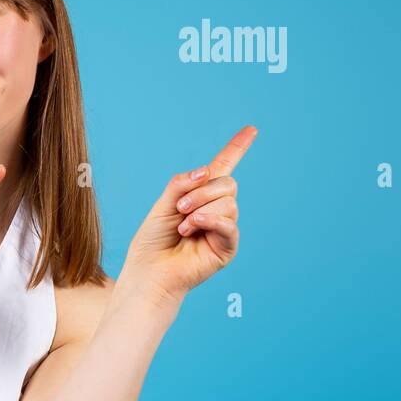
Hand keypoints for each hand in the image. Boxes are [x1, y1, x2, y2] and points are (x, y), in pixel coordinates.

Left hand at [120, 126, 257, 308]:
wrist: (149, 270)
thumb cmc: (153, 240)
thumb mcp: (163, 203)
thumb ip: (182, 183)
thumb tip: (206, 170)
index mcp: (201, 196)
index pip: (223, 167)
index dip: (237, 148)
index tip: (251, 129)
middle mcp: (216, 209)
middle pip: (227, 183)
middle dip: (202, 191)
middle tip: (180, 207)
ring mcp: (224, 227)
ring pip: (228, 201)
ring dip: (200, 208)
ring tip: (182, 225)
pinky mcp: (227, 246)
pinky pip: (229, 223)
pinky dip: (209, 220)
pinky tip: (192, 229)